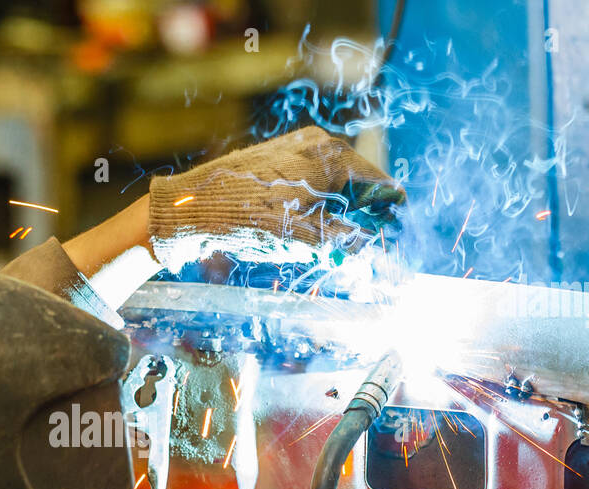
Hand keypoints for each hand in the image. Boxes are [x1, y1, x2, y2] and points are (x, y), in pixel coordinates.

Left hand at [147, 125, 404, 270]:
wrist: (194, 208)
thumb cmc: (251, 220)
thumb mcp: (306, 236)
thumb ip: (346, 239)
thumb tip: (373, 244)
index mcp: (332, 155)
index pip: (378, 182)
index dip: (388, 212)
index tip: (394, 235)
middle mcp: (317, 143)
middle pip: (356, 180)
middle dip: (364, 213)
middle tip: (368, 244)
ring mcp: (294, 147)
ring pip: (332, 181)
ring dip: (340, 210)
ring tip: (339, 241)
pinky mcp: (275, 158)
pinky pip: (310, 180)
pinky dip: (318, 202)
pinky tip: (311, 226)